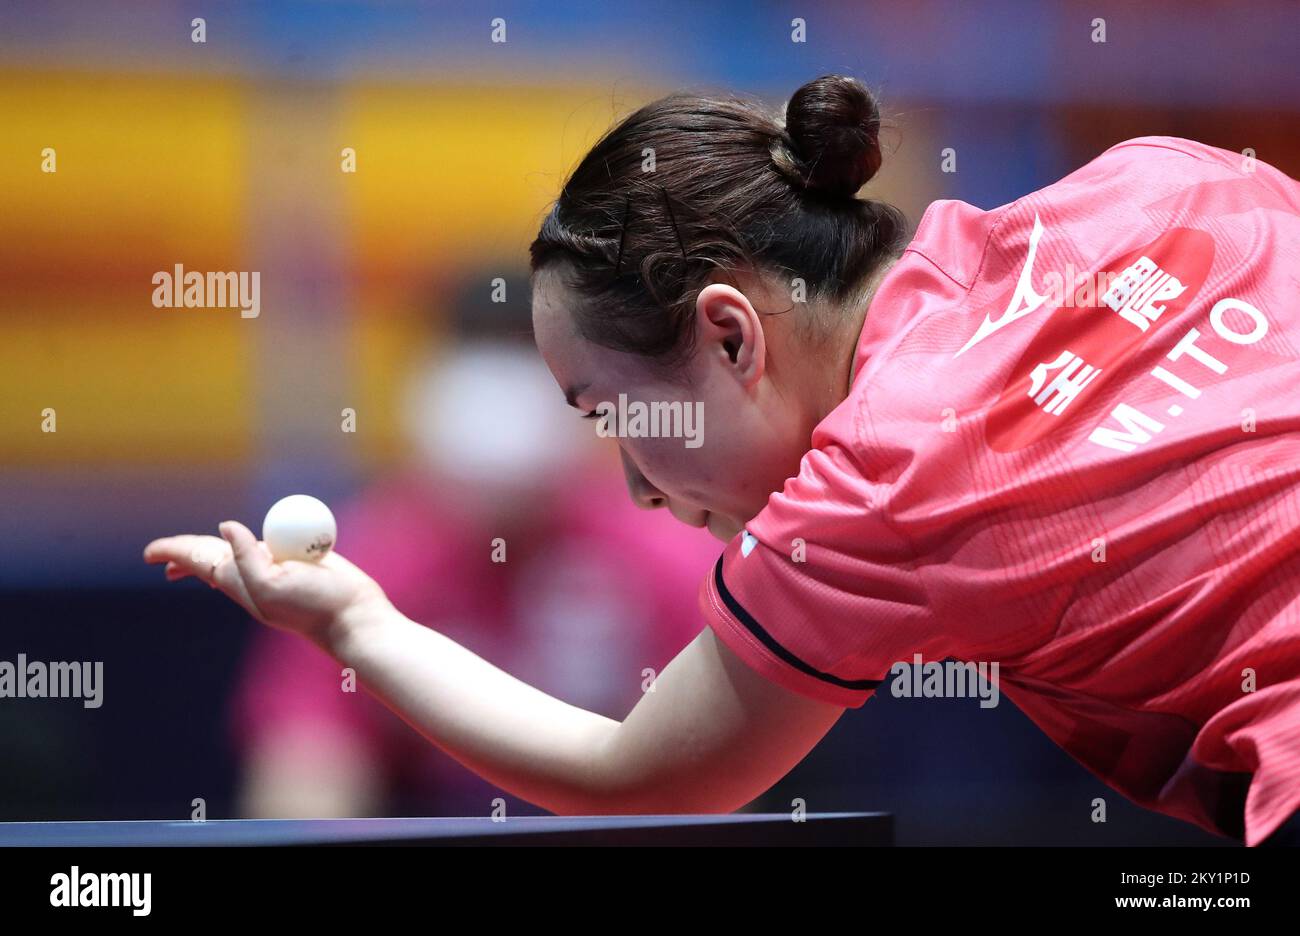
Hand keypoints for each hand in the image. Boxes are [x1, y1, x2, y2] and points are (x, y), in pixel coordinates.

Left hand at [143, 521, 390, 642]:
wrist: (351, 616)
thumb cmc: (312, 605)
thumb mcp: (272, 585)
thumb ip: (247, 558)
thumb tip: (226, 528)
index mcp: (240, 580)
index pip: (199, 560)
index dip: (174, 552)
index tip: (149, 554)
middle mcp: (252, 574)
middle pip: (210, 557)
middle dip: (185, 556)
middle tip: (158, 556)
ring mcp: (274, 568)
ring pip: (235, 553)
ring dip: (210, 553)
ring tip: (183, 563)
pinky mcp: (297, 562)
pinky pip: (266, 548)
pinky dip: (247, 547)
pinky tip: (240, 552)